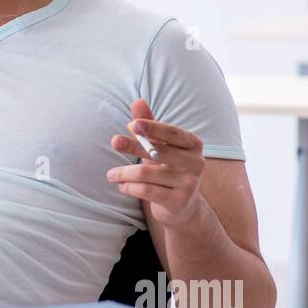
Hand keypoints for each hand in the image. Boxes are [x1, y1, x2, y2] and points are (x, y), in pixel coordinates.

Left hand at [105, 97, 205, 228]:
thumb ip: (149, 125)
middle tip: (114, 141)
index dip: (153, 127)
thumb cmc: (168, 168)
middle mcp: (196, 163)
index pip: (172, 133)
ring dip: (124, 173)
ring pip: (147, 174)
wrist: (182, 206)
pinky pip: (147, 191)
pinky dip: (130, 187)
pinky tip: (121, 186)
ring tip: (111, 174)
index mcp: (193, 144)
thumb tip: (137, 101)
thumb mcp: (160, 147)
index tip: (132, 124)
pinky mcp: (179, 202)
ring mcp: (189, 184)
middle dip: (134, 145)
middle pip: (159, 152)